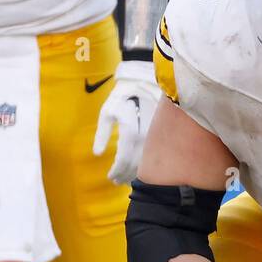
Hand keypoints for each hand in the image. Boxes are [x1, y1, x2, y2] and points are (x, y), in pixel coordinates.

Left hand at [93, 61, 162, 184]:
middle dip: (126, 175)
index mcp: (131, 130)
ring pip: (148, 162)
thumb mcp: (108, 109)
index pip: (124, 159)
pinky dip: (146, 164)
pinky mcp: (164, 134)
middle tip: (117, 181)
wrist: (148, 80)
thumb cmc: (124, 93)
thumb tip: (97, 153)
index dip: (117, 171)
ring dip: (136, 172)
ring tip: (126, 179)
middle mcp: (146, 136)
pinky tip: (139, 168)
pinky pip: (155, 154)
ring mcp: (157, 136)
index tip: (110, 177)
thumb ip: (102, 132)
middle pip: (137, 164)